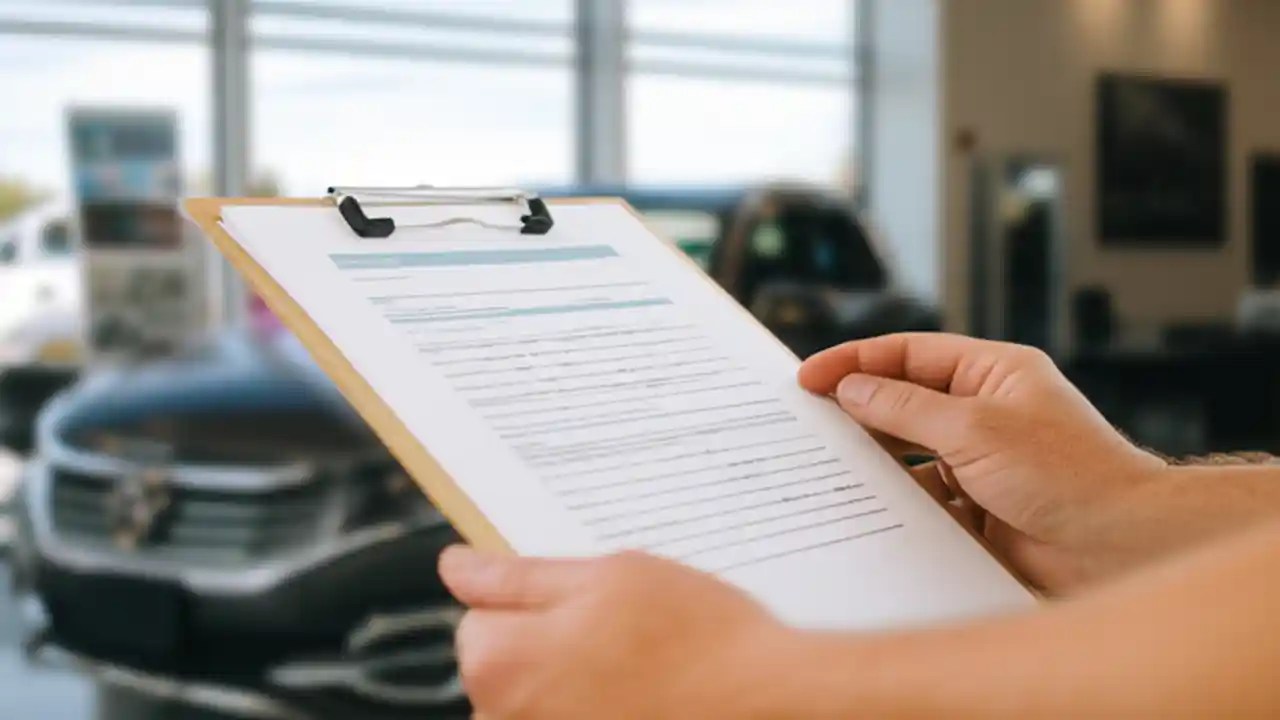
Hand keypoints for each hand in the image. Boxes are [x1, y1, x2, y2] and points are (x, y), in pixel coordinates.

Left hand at [439, 546, 795, 719]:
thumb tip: (456, 567)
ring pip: (532, 706)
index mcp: (501, 662)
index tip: (574, 603)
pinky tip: (639, 701)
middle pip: (498, 671)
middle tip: (615, 635)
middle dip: (541, 649)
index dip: (526, 605)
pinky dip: (594, 710)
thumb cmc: (696, 638)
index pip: (474, 622)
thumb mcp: (606, 577)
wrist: (768, 702)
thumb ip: (517, 577)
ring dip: (567, 688)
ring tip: (635, 672)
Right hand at [798, 333, 1168, 592]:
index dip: (856, 361)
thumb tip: (852, 388)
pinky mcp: (978, 507)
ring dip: (875, 457)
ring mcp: (981, 460)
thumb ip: (906, 407)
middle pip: (905, 399)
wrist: (1120, 547)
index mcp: (993, 373)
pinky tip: (868, 506)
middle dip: (858, 407)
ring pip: (910, 452)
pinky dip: (896, 500)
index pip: (909, 354)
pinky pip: (924, 497)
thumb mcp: (975, 428)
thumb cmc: (1067, 474)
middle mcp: (986, 411)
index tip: (809, 376)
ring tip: (828, 462)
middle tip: (806, 418)